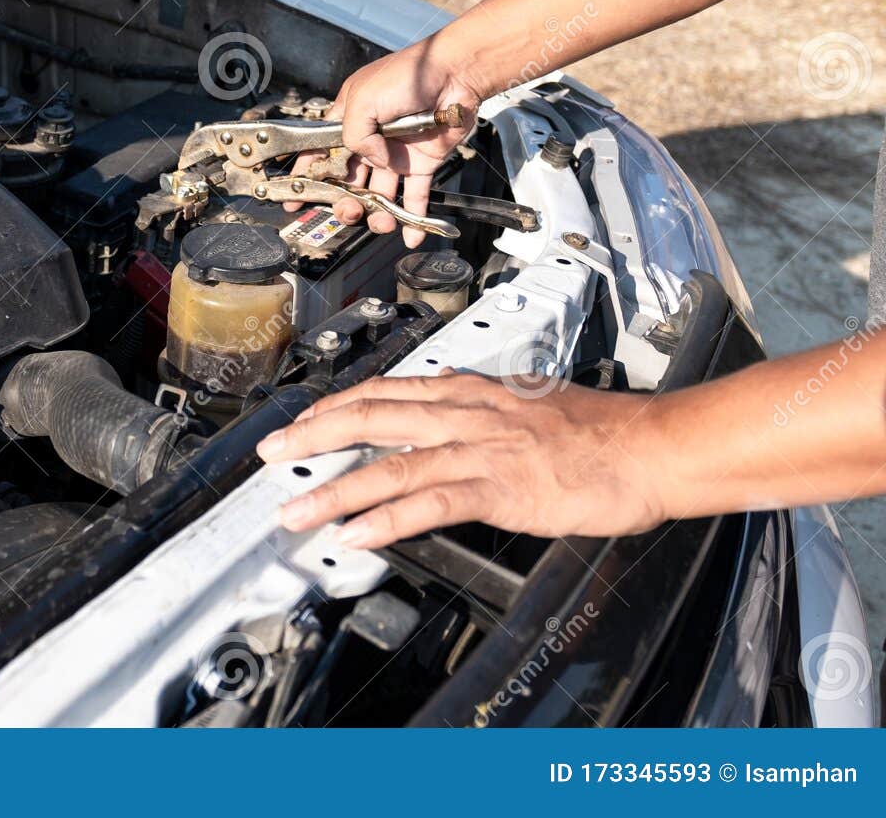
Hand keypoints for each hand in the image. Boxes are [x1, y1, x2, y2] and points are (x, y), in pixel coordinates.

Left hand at [255, 373, 672, 548]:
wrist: (654, 447)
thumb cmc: (602, 432)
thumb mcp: (528, 402)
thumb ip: (481, 408)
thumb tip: (445, 405)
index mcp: (472, 392)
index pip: (386, 391)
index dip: (336, 406)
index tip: (303, 421)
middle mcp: (467, 413)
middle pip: (371, 417)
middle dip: (313, 437)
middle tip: (270, 454)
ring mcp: (481, 450)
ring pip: (390, 464)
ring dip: (334, 489)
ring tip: (296, 509)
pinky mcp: (502, 488)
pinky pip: (431, 503)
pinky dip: (387, 518)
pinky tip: (356, 534)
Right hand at [288, 39, 483, 247]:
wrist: (455, 74)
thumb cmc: (408, 75)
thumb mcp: (364, 100)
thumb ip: (355, 137)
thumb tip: (373, 163)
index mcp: (348, 121)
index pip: (320, 153)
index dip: (307, 177)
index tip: (296, 200)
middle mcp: (370, 141)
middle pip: (349, 181)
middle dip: (345, 202)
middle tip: (349, 211)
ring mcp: (396, 155)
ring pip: (380, 194)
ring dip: (377, 215)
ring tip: (381, 223)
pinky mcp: (423, 164)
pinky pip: (415, 196)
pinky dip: (413, 217)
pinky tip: (410, 236)